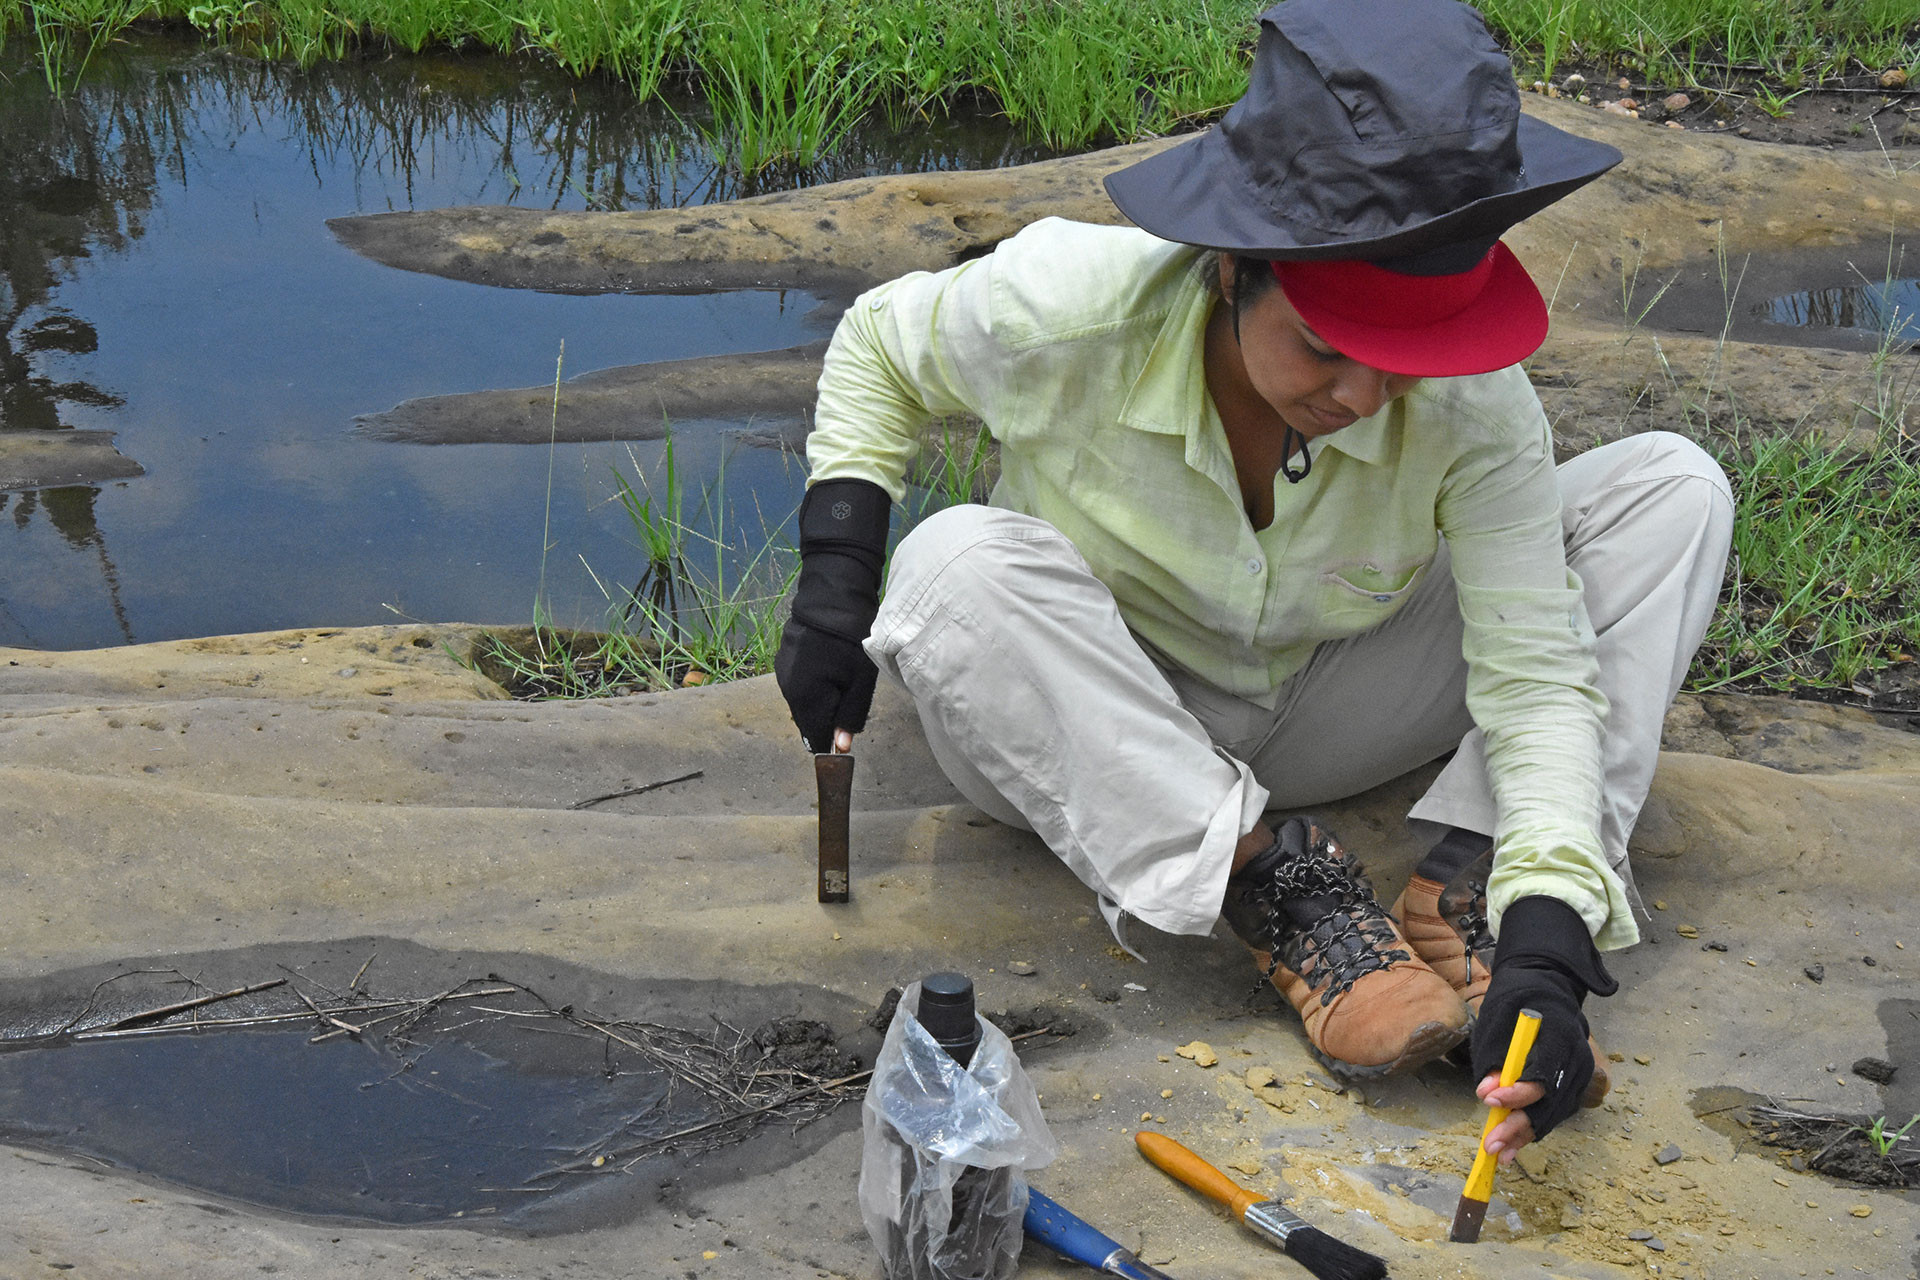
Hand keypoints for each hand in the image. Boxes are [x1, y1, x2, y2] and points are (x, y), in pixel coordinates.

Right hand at [775, 479, 889, 751]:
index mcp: (805, 699)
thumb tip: (841, 748)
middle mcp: (788, 689)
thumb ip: (850, 717)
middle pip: (807, 720)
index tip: (846, 742)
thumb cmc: (852, 642)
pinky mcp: (784, 658)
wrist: (832, 596)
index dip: (830, 744)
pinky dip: (814, 686)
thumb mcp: (860, 683)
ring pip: (803, 702)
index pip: (814, 737)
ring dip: (821, 702)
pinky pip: (799, 684)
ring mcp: (783, 672)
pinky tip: (830, 671)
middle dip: (827, 721)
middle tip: (851, 705)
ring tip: (843, 684)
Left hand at [1468, 895, 1616, 1145]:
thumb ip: (1492, 1056)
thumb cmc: (1514, 1003)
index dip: (1519, 1091)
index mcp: (1559, 1031)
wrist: (1543, 989)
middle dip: (1520, 1125)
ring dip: (1526, 1135)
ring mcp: (1580, 1072)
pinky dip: (1535, 1128)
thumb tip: (1487, 1093)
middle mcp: (1577, 1056)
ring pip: (1555, 1112)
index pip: (1545, 1070)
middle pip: (1552, 1099)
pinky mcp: (1574, 1084)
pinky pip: (1556, 1111)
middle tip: (1492, 1145)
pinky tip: (1514, 1144)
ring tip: (1500, 1153)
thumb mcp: (1495, 1020)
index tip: (1490, 1101)